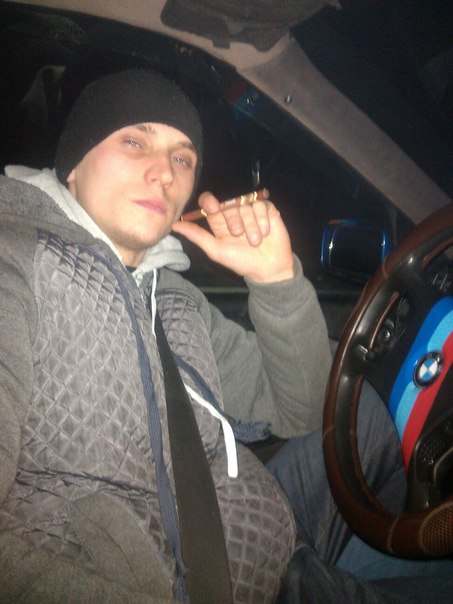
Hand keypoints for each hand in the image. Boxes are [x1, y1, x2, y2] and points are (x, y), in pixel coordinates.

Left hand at [172, 191, 293, 282]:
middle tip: (240, 236)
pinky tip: (265, 232)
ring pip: (246, 205)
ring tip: (256, 240)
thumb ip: (196, 236)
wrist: (268, 268)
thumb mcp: (216, 250)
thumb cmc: (241, 262)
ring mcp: (250, 210)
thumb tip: (174, 226)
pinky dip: (262, 219)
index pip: (208, 202)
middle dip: (235, 220)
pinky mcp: (266, 209)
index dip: (209, 201)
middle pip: (229, 203)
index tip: (214, 207)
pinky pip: (261, 204)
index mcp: (218, 222)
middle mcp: (233, 214)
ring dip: (251, 224)